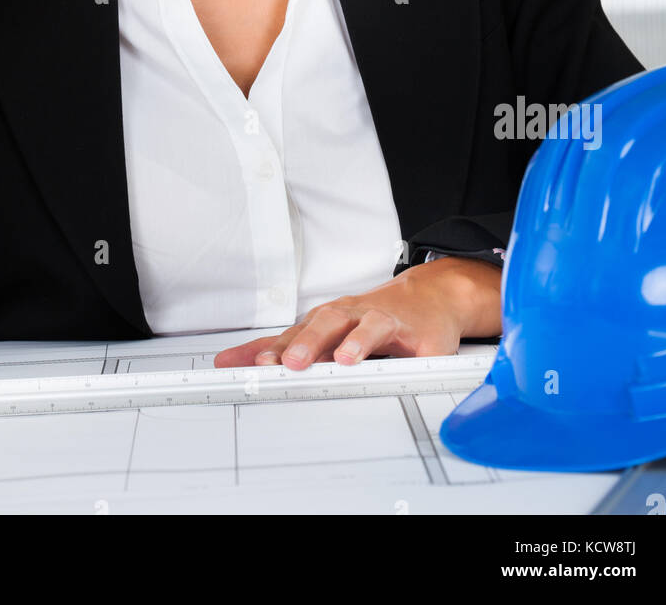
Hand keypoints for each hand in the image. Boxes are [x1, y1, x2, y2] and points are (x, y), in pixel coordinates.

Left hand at [213, 257, 501, 369]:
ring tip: (335, 361)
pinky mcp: (412, 332)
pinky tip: (366, 357)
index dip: (266, 351)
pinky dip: (381, 346)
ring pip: (360, 325)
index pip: (290, 336)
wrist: (432, 298)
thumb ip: (284, 348)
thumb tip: (233, 361)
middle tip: (279, 365)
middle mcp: (350, 316)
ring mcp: (380, 320)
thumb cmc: (374, 318)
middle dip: (300, 344)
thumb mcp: (328, 333)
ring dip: (345, 341)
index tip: (238, 366)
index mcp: (327, 322)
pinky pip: (395, 337)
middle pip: (321, 324)